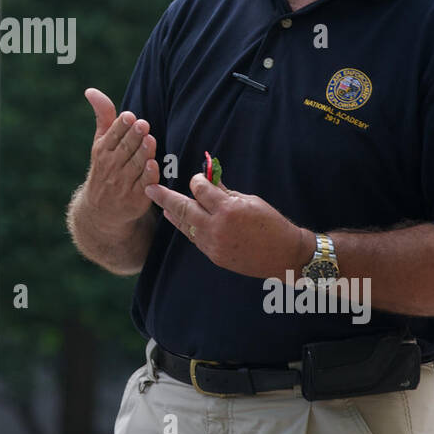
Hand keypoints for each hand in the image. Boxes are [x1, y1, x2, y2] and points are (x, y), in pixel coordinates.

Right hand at [80, 88, 159, 225]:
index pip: (113, 136)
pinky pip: (143, 186)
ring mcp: (122, 185)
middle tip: (143, 125)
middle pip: (125, 149)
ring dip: (142, 154)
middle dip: (134, 137)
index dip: (121, 126)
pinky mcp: (135, 200)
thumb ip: (103, 116)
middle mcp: (110, 167)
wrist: (100, 210)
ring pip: (134, 166)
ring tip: (149, 140)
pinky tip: (152, 166)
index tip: (129, 116)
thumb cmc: (105, 167)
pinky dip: (147, 177)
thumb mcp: (101, 142)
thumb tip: (90, 90)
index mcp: (102, 151)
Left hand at [144, 172, 308, 278]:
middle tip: (150, 188)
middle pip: (184, 208)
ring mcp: (213, 244)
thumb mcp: (249, 201)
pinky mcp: (214, 255)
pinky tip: (178, 220)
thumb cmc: (271, 223)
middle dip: (165, 197)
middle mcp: (217, 227)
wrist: (284, 254)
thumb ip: (225, 192)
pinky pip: (194, 238)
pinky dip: (186, 227)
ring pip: (185, 225)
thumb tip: (209, 179)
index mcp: (227, 209)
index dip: (198, 181)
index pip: (200, 189)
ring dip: (172, 213)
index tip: (199, 178)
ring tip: (159, 203)